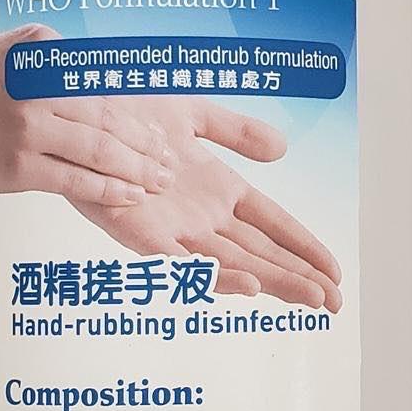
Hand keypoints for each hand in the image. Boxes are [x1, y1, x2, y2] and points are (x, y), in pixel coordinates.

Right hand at [0, 25, 175, 205]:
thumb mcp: (17, 48)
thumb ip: (61, 52)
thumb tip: (110, 66)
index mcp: (42, 61)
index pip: (107, 92)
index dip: (140, 117)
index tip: (163, 134)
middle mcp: (36, 93)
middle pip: (110, 122)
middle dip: (147, 146)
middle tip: (170, 161)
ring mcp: (27, 132)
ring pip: (100, 153)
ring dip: (138, 170)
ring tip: (160, 180)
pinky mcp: (18, 168)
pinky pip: (76, 181)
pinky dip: (110, 190)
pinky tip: (132, 195)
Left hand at [68, 95, 342, 311]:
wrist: (75, 109)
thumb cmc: (126, 113)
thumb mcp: (194, 115)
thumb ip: (237, 132)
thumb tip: (282, 148)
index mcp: (219, 190)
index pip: (275, 224)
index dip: (305, 247)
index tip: (335, 271)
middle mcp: (202, 217)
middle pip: (263, 253)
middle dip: (300, 277)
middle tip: (336, 302)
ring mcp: (175, 230)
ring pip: (235, 264)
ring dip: (273, 282)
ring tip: (310, 299)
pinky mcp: (143, 237)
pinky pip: (184, 264)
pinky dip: (216, 277)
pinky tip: (247, 286)